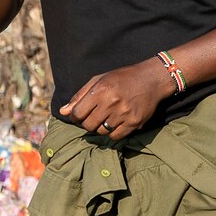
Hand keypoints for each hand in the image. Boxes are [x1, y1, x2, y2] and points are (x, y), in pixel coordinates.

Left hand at [59, 58, 175, 139]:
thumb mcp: (99, 80)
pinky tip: (115, 122)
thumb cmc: (122, 78)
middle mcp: (112, 103)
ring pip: (101, 132)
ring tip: (106, 117)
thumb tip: (63, 112)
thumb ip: (80, 96)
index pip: (77, 114)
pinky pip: (115, 136)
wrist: (152, 79)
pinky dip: (112, 132)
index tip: (78, 115)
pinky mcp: (135, 122)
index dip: (75, 117)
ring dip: (100, 127)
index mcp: (101, 90)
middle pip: (88, 125)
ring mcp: (124, 114)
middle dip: (86, 123)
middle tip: (93, 117)